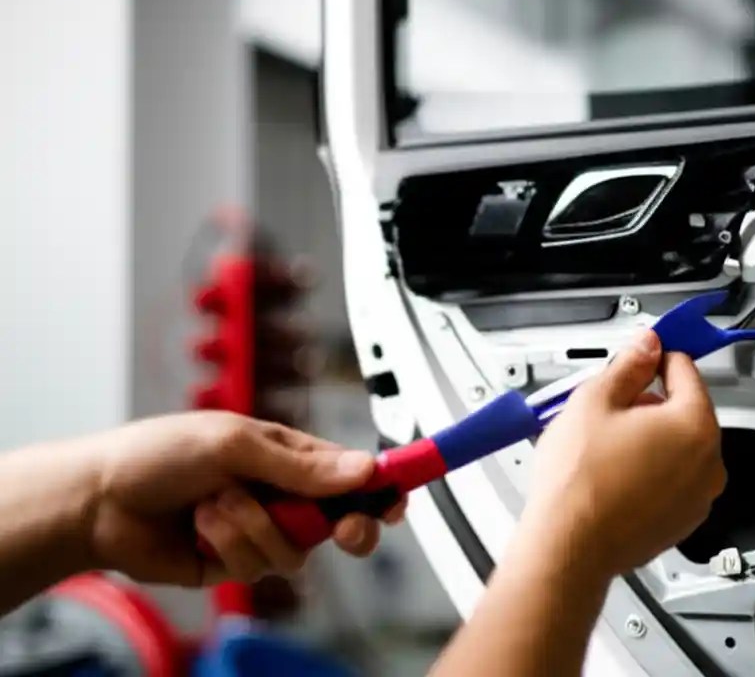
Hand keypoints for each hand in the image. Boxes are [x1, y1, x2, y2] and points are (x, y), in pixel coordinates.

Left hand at [83, 412, 403, 585]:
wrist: (98, 500)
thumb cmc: (158, 454)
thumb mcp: (237, 443)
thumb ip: (303, 465)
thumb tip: (362, 469)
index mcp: (292, 456)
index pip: (354, 472)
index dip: (384, 485)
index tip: (402, 495)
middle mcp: (283, 495)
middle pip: (343, 521)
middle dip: (347, 527)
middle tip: (344, 529)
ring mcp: (261, 530)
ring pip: (298, 549)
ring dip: (257, 527)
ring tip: (217, 502)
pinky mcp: (236, 563)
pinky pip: (260, 566)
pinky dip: (231, 544)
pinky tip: (204, 525)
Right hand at [517, 329, 725, 579]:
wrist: (568, 547)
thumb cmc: (579, 483)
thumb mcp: (595, 401)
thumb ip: (628, 365)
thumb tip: (647, 346)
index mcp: (695, 426)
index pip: (685, 370)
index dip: (656, 358)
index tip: (641, 356)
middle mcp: (709, 463)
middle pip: (686, 410)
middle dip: (651, 403)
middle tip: (610, 409)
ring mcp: (699, 497)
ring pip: (679, 447)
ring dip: (651, 438)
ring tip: (606, 447)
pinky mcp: (683, 521)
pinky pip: (673, 480)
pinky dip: (652, 472)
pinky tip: (615, 475)